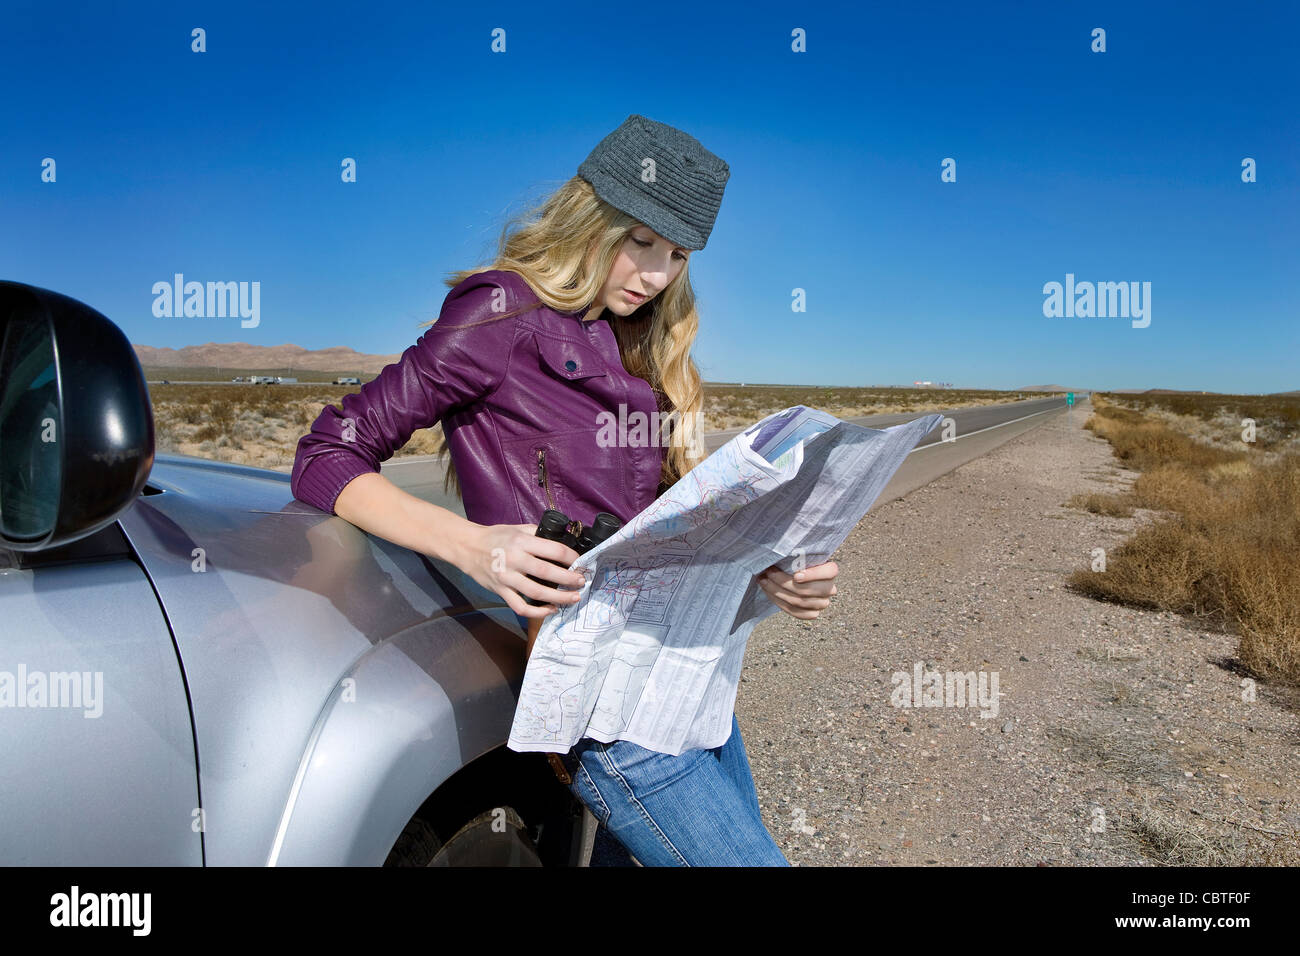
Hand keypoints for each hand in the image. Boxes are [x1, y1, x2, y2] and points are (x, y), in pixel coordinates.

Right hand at [453, 522, 587, 618]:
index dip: (572, 558)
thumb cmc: (495, 537)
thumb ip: (537, 534)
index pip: (553, 550)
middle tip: (582, 582)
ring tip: (573, 598)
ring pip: (536, 592)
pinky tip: (550, 610)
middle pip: (547, 572)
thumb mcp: (517, 528)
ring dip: (558, 597)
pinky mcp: (500, 591)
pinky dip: (537, 612)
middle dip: (569, 579)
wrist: (467, 547)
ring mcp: (506, 577)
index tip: (581, 563)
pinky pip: (520, 606)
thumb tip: (561, 542)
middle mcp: (515, 559)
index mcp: (522, 541)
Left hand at [757, 560, 838, 619]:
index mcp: (831, 570)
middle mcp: (829, 588)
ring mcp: (822, 602)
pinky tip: (769, 592)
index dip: (813, 575)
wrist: (793, 573)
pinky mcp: (812, 613)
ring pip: (799, 602)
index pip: (829, 572)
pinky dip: (780, 603)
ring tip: (764, 581)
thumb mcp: (799, 553)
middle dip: (784, 582)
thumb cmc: (797, 560)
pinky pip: (797, 612)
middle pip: (808, 590)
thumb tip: (780, 551)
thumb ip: (796, 552)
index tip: (796, 574)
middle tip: (768, 572)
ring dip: (777, 592)